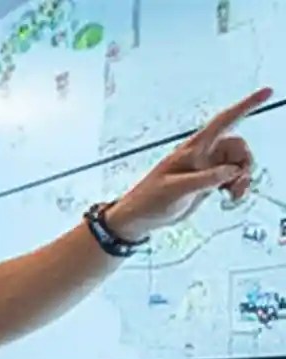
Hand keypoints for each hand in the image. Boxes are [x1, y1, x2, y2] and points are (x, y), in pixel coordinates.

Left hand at [106, 87, 271, 241]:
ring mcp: (207, 168)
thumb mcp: (178, 189)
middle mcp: (203, 154)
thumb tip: (232, 171)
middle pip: (239, 147)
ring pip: (239, 163)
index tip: (267, 92)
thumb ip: (206, 179)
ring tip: (233, 194)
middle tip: (237, 182)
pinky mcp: (209, 181)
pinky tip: (230, 197)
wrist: (141, 217)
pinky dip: (238, 186)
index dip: (245, 106)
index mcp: (193, 148)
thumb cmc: (151, 198)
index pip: (224, 120)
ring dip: (243, 178)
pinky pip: (233, 177)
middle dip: (246, 163)